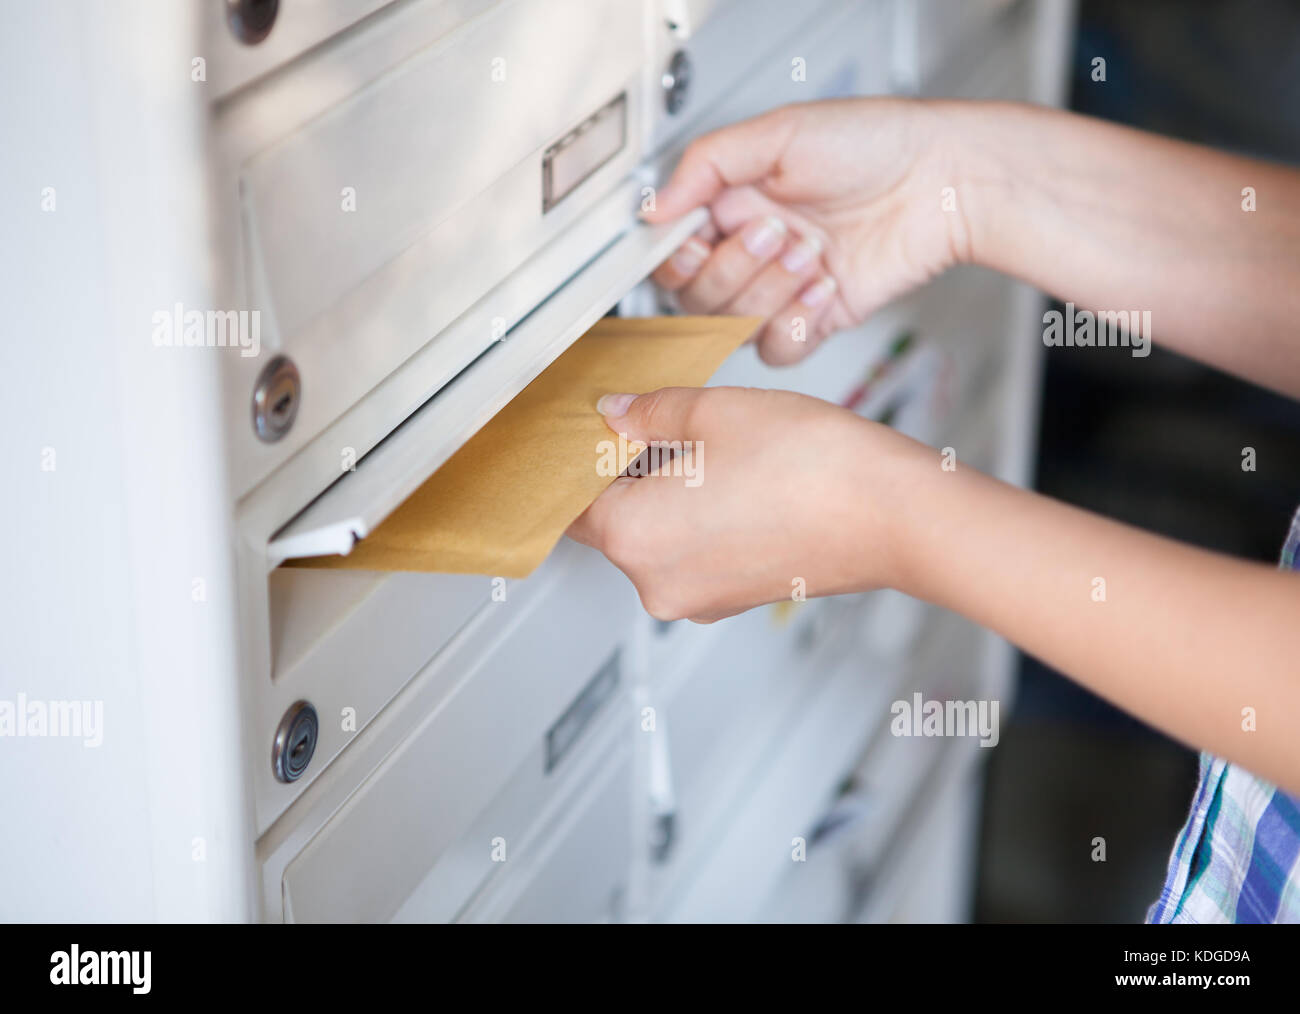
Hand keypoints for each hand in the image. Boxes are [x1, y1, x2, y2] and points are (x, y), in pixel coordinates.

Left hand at [566, 385, 929, 621]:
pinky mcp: (733, 599)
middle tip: (652, 424)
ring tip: (705, 448)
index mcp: (635, 538)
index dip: (580, 458)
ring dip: (664, 495)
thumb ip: (650, 413)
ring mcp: (699, 598)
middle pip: (611, 522)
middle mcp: (658, 583)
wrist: (893, 515)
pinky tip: (731, 478)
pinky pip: (692, 554)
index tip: (591, 431)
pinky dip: (698, 519)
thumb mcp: (714, 412)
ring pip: (655, 539)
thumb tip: (618, 414)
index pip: (571, 500)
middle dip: (625, 473)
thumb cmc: (812, 469)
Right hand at [645, 97, 971, 365]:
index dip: (675, 258)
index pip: (670, 254)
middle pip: (695, 298)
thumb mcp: (778, 133)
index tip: (696, 242)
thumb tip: (654, 207)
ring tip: (812, 252)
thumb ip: (705, 165)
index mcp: (730, 205)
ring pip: (732, 328)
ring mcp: (780, 289)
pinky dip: (797, 325)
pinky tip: (827, 287)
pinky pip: (777, 350)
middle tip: (777, 231)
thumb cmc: (874, 144)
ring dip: (770, 292)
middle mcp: (749, 250)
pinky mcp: (814, 319)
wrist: (942, 181)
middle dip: (735, 268)